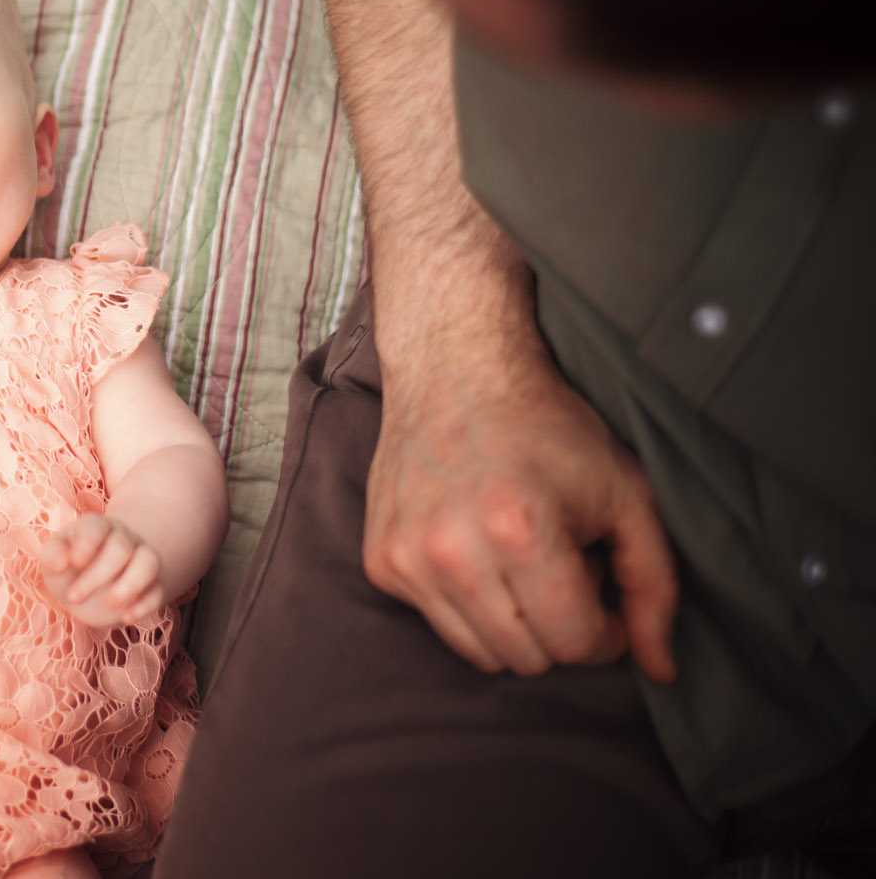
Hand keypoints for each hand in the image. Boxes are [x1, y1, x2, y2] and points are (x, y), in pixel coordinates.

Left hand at [40, 513, 165, 627]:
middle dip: (98, 574)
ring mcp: (140, 559)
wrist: (95, 589)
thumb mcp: (54, 562)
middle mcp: (122, 538)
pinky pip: (157, 589)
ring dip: (131, 585)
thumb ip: (52, 556)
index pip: (96, 526)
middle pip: (121, 548)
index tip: (74, 563)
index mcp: (95, 527)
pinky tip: (128, 617)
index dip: (86, 543)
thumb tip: (61, 562)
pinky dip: (145, 604)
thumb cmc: (71, 569)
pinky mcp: (153, 584)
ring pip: (148, 562)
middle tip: (73, 599)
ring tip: (110, 605)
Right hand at [363, 347, 678, 681]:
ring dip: (514, 623)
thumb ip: (654, 586)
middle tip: (562, 566)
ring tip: (521, 562)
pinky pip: (438, 623)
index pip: (574, 644)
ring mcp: (406, 558)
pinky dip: (468, 603)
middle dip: (559, 627)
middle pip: (528, 658)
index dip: (607, 630)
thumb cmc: (548, 428)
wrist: (453, 369)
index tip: (603, 588)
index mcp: (520, 532)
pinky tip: (478, 549)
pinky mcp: (380, 561)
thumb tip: (663, 672)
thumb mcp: (626, 494)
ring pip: (480, 654)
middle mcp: (452, 552)